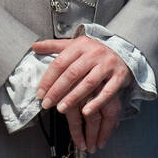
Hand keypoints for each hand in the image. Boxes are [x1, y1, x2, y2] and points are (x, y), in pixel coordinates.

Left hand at [32, 37, 134, 152]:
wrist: (122, 50)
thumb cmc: (93, 51)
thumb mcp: (74, 45)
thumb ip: (54, 46)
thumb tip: (35, 46)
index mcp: (80, 45)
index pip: (60, 63)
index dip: (48, 79)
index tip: (40, 93)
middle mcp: (94, 53)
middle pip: (72, 73)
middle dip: (57, 90)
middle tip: (47, 104)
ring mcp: (107, 64)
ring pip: (88, 83)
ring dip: (73, 98)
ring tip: (61, 109)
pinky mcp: (119, 76)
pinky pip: (108, 91)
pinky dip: (96, 102)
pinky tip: (86, 112)